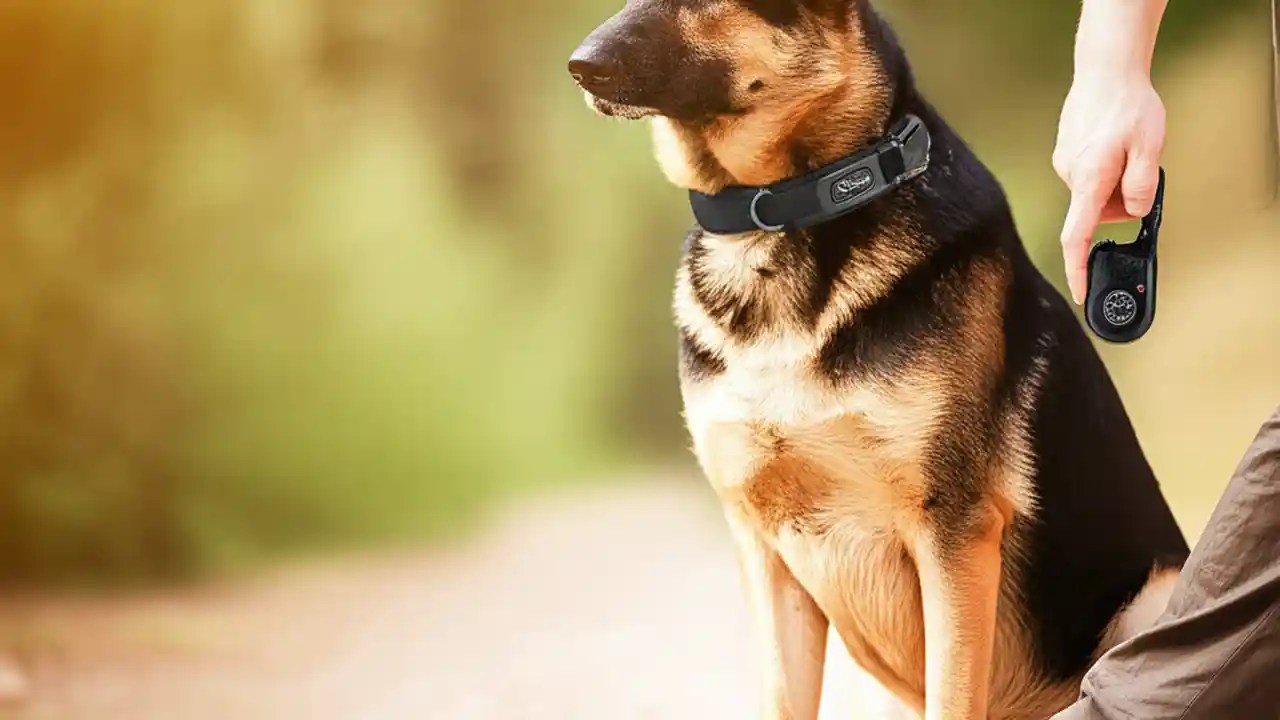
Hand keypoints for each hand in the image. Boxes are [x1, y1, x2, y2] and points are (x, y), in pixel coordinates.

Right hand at [1053, 73, 1165, 304]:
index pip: (1077, 238)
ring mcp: (1065, 164)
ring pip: (1094, 193)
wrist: (1105, 71)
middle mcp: (1070, 175)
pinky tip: (1116, 143)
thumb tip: (1133, 211)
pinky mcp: (1067, 154)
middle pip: (1095, 212)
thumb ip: (1141, 188)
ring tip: (1129, 149)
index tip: (1080, 292)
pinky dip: (1106, 169)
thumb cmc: (1126, 105)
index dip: (1078, 270)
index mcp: (1088, 180)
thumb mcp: (1149, 149)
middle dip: (1120, 204)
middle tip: (1141, 171)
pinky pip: (1089, 176)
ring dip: (1114, 183)